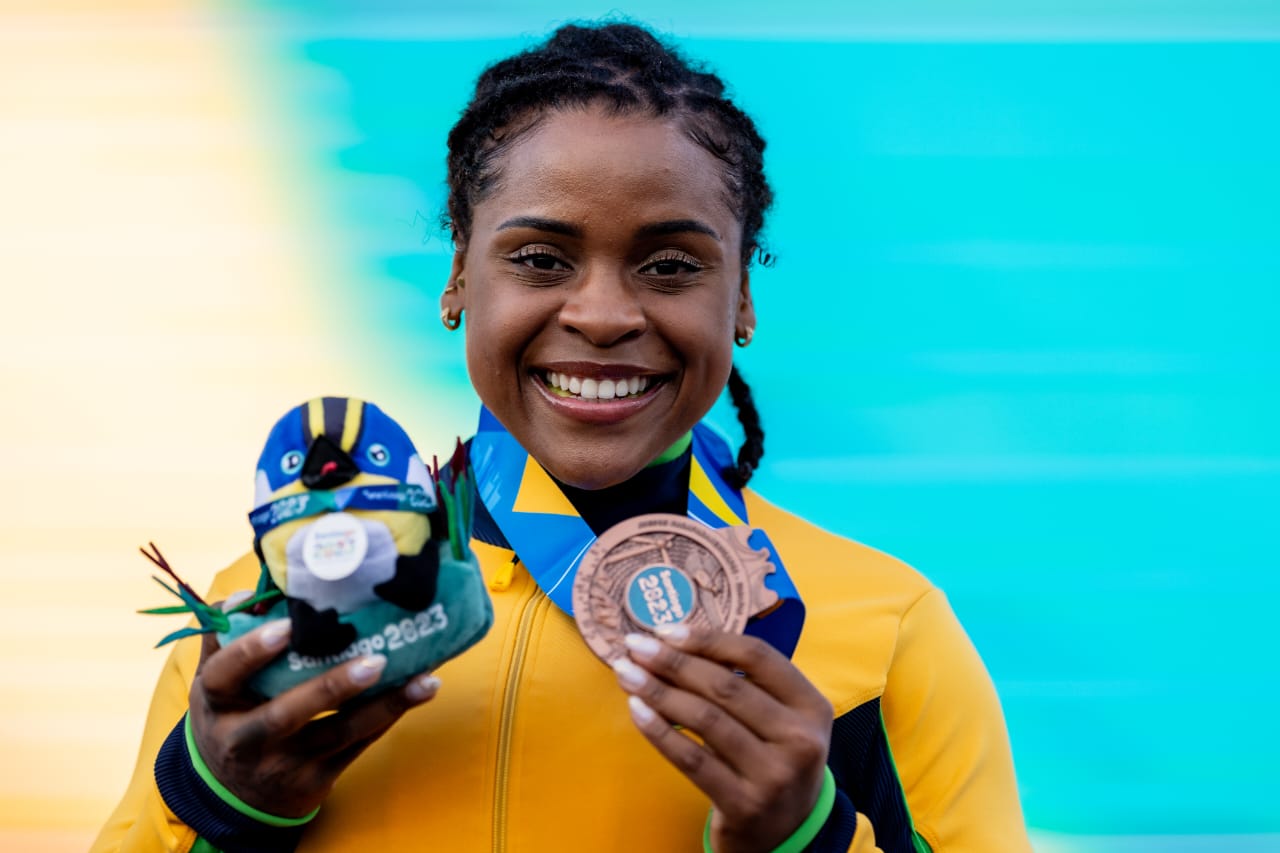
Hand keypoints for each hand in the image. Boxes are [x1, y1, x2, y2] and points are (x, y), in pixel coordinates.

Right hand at [188, 616, 441, 817]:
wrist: (234, 796)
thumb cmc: (231, 716)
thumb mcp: (214, 681)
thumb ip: (226, 635)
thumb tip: (249, 594)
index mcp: (216, 702)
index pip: (225, 675)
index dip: (252, 651)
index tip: (288, 626)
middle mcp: (245, 739)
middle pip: (286, 714)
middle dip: (332, 688)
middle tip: (376, 660)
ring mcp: (283, 764)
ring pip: (336, 733)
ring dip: (383, 706)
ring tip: (421, 679)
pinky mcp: (316, 779)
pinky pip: (358, 745)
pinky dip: (390, 716)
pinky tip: (420, 691)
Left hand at [612, 626, 832, 852]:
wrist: (787, 832)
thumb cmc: (773, 759)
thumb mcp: (778, 719)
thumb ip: (744, 683)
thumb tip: (673, 641)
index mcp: (811, 705)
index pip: (757, 656)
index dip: (708, 639)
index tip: (665, 631)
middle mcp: (801, 739)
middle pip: (727, 686)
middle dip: (673, 662)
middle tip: (634, 647)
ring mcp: (774, 775)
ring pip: (706, 719)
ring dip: (659, 691)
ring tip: (626, 674)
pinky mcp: (745, 805)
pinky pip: (692, 759)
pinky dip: (659, 731)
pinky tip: (636, 710)